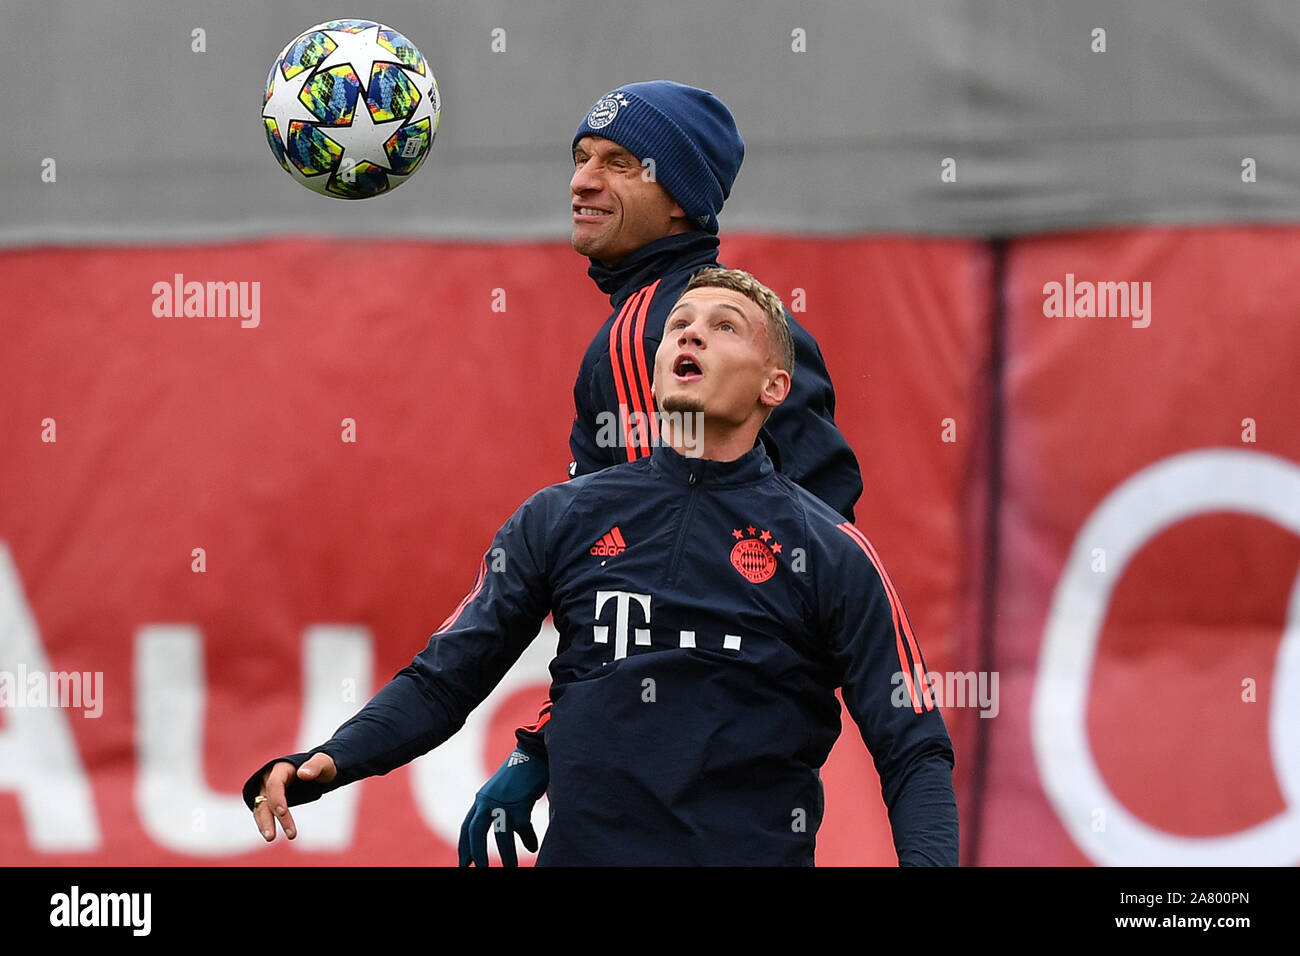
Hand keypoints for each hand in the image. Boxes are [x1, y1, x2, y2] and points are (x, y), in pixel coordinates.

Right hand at [252, 753, 336, 841]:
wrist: (319, 770)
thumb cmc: (322, 765)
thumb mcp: (324, 763)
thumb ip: (315, 766)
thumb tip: (303, 774)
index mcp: (281, 767)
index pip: (275, 783)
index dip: (277, 798)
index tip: (283, 812)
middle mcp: (270, 778)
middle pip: (264, 799)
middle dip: (267, 818)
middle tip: (271, 837)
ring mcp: (268, 790)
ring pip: (261, 808)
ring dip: (264, 823)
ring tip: (270, 838)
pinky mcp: (270, 800)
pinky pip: (264, 812)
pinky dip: (265, 823)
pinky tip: (271, 834)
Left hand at [458, 748, 548, 866]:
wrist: (534, 754)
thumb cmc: (520, 774)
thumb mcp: (502, 791)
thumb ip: (498, 808)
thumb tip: (507, 831)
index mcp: (481, 799)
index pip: (467, 827)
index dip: (465, 846)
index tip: (464, 864)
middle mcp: (487, 801)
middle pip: (476, 832)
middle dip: (477, 853)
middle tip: (479, 869)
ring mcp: (504, 802)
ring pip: (501, 835)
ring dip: (506, 856)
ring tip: (511, 869)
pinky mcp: (521, 804)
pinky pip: (524, 830)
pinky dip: (529, 840)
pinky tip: (533, 846)